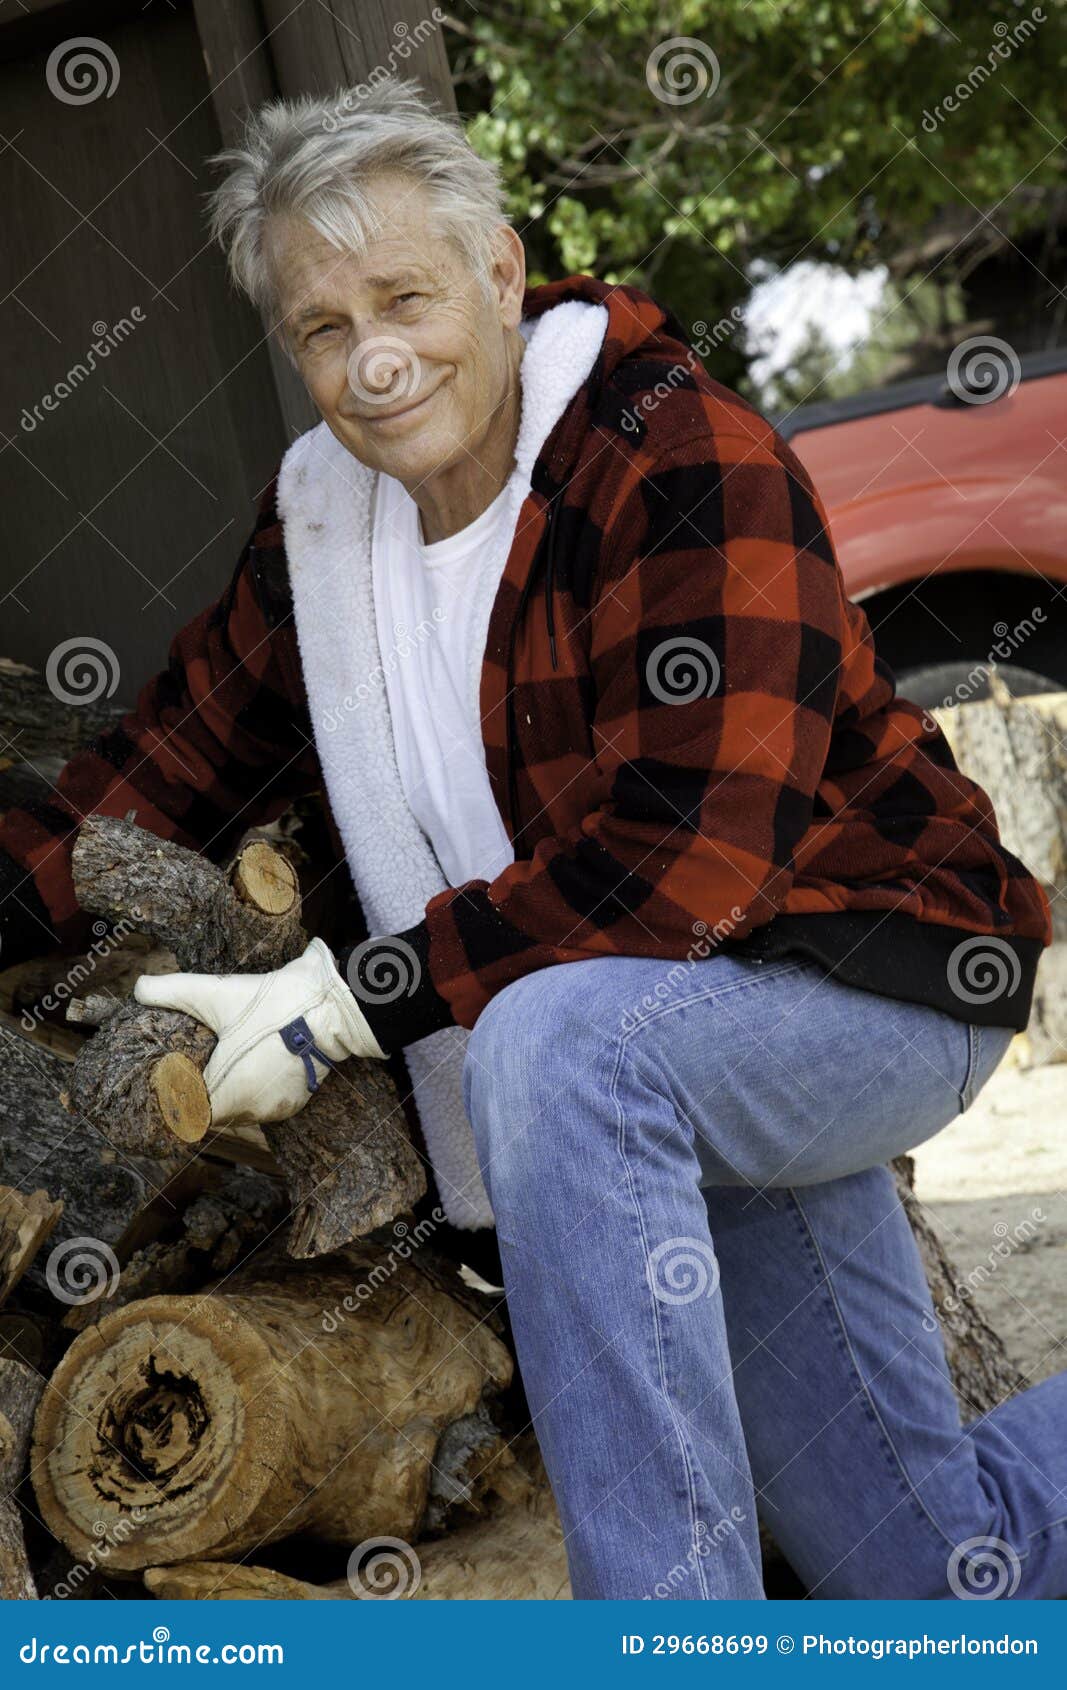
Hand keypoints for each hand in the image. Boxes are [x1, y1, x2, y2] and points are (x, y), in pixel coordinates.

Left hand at [133, 937, 387, 1126]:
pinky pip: (265, 1103)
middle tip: (195, 1065)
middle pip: (215, 1112)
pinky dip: (256, 1089)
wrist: (331, 1005)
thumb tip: (138, 987)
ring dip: (231, 1091)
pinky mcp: (298, 1100)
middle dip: (203, 1093)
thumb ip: (170, 990)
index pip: (190, 1118)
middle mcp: (254, 1110)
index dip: (178, 1101)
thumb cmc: (272, 1004)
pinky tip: (252, 1063)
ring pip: (241, 1108)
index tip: (174, 1081)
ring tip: (224, 1062)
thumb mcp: (215, 994)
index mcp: (229, 1094)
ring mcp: (278, 1108)